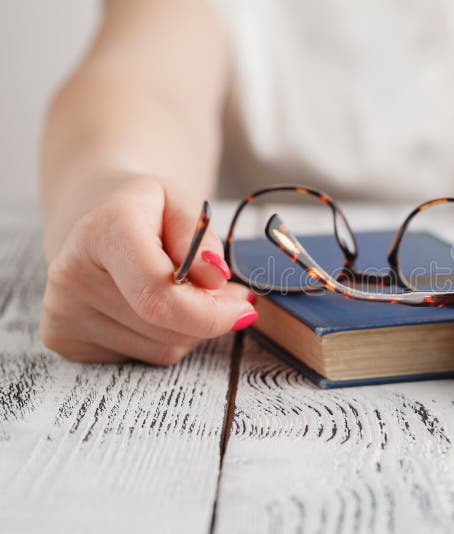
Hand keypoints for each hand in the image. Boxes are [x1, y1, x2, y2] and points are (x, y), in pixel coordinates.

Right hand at [40, 176, 256, 363]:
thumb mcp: (180, 202)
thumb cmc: (141, 209)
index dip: (210, 313)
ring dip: (187, 328)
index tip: (242, 307)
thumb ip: (201, 239)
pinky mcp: (64, 338)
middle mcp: (73, 275)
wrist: (88, 215)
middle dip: (208, 316)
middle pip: (168, 329)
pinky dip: (161, 337)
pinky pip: (143, 358)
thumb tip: (216, 279)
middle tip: (217, 289)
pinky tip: (146, 305)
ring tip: (178, 291)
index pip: (160, 297)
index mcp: (103, 232)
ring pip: (163, 349)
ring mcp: (62, 312)